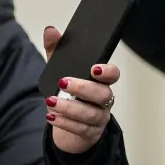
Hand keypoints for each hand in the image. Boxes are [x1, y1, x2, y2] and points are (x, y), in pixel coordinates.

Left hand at [41, 26, 118, 154]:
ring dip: (70, 108)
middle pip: (103, 95)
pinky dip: (64, 123)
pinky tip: (51, 116)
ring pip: (91, 114)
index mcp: (101, 82)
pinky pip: (81, 129)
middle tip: (63, 83)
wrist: (68, 123)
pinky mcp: (90, 133)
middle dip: (83, 88)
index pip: (113, 75)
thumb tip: (50, 31)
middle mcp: (104, 100)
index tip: (93, 69)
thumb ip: (56, 51)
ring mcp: (99, 117)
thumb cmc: (69, 94)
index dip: (106, 72)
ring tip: (51, 101)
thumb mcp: (60, 70)